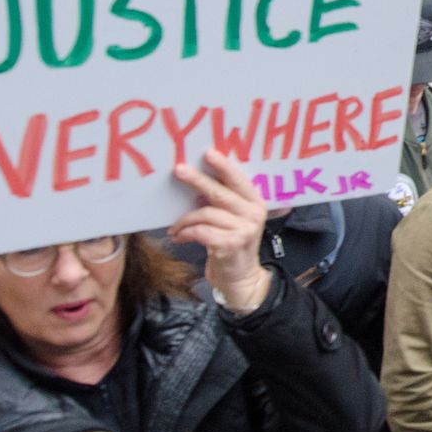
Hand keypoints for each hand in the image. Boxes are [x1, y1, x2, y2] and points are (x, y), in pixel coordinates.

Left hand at [169, 151, 272, 313]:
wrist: (240, 277)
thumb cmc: (232, 243)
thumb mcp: (235, 220)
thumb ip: (225, 203)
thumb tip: (196, 180)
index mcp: (256, 202)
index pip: (239, 180)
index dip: (224, 166)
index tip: (208, 153)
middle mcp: (254, 213)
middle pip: (221, 192)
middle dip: (198, 180)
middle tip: (179, 170)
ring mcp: (244, 229)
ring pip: (205, 213)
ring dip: (184, 220)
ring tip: (175, 228)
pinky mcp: (230, 245)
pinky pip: (200, 231)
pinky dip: (185, 233)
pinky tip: (179, 237)